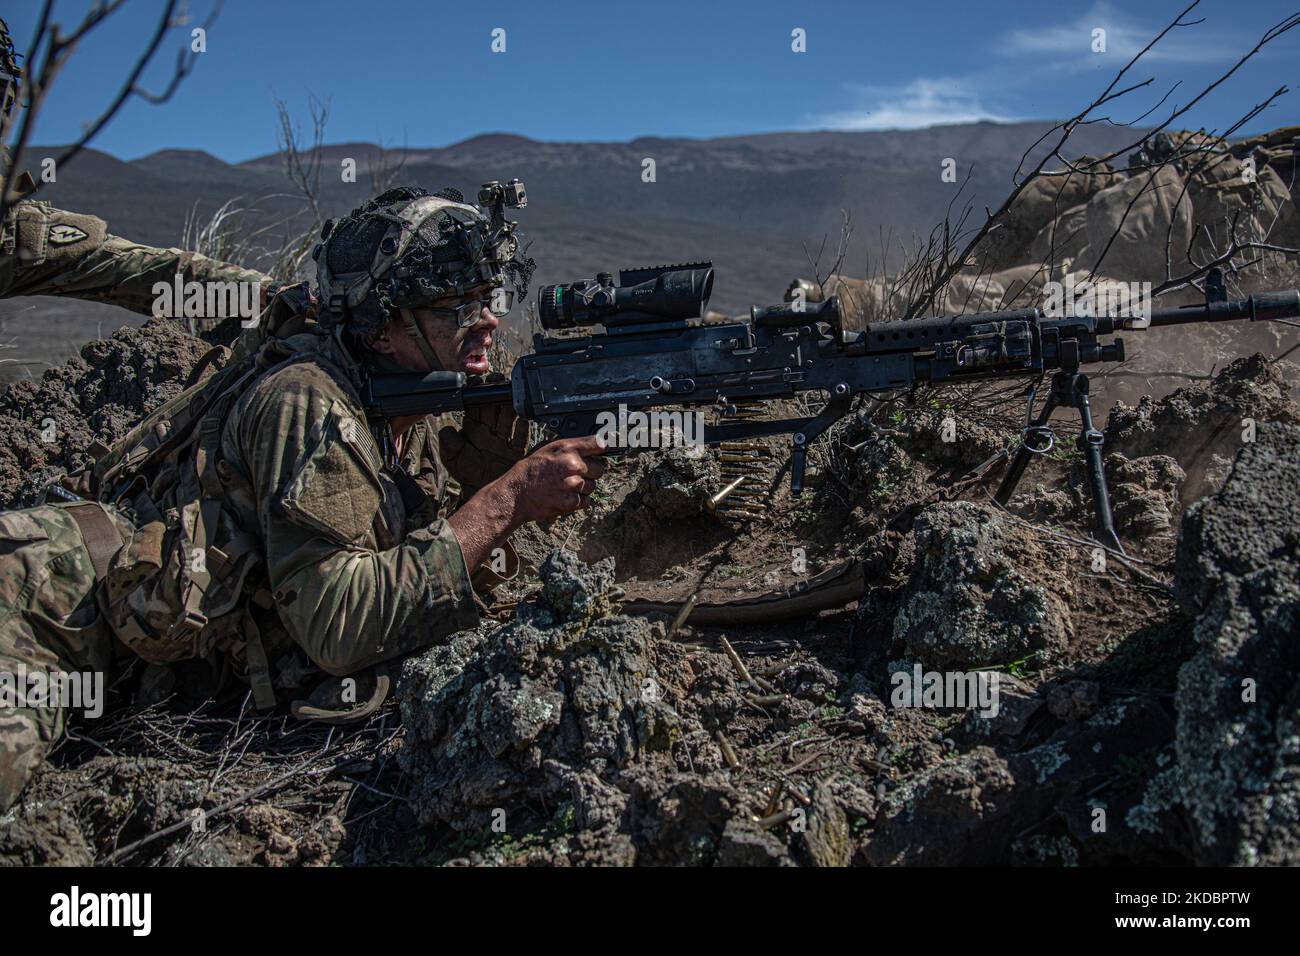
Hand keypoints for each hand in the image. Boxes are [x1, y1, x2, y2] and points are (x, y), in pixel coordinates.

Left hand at [439, 374, 528, 491]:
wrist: (485, 495)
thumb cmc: (467, 475)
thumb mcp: (453, 460)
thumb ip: (449, 444)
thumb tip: (445, 428)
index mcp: (474, 429)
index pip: (475, 407)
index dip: (476, 394)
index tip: (478, 384)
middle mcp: (490, 431)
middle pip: (494, 406)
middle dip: (495, 392)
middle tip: (498, 381)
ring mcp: (504, 438)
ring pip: (508, 416)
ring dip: (510, 404)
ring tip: (512, 394)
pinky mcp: (517, 449)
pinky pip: (522, 434)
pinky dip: (523, 426)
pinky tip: (524, 417)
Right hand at [494, 434, 607, 524]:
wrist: (517, 494)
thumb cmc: (531, 471)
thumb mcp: (549, 449)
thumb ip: (572, 448)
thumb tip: (596, 445)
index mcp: (568, 449)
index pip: (598, 444)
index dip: (602, 449)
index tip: (602, 451)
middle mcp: (573, 465)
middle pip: (599, 469)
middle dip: (590, 472)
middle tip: (574, 474)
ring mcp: (573, 485)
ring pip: (593, 486)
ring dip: (583, 487)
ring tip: (565, 486)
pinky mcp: (572, 501)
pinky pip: (587, 501)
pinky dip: (579, 500)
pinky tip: (565, 495)